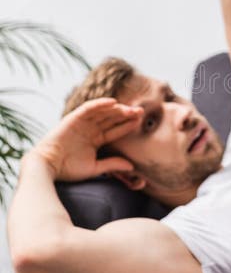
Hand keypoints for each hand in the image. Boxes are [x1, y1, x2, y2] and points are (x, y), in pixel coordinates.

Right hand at [28, 98, 142, 181]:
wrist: (48, 167)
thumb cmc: (68, 170)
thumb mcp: (94, 167)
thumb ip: (112, 164)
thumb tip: (132, 166)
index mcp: (95, 140)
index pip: (114, 130)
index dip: (127, 126)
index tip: (141, 123)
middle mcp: (89, 129)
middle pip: (111, 119)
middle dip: (126, 115)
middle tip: (141, 112)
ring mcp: (81, 123)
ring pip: (102, 112)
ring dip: (117, 108)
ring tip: (131, 108)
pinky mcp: (73, 118)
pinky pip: (89, 108)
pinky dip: (100, 103)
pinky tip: (113, 102)